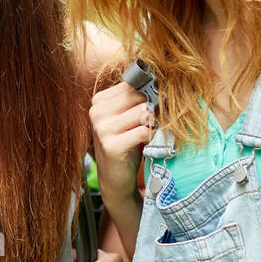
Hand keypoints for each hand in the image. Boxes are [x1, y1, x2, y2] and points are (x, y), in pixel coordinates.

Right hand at [90, 80, 153, 203]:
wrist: (115, 179)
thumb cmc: (126, 145)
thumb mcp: (126, 119)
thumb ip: (136, 100)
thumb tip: (163, 82)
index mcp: (99, 101)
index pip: (132, 84)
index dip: (150, 91)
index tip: (158, 103)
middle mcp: (97, 112)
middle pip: (138, 95)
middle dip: (154, 105)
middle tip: (160, 119)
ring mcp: (102, 129)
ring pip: (143, 112)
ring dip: (156, 121)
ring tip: (156, 131)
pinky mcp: (112, 146)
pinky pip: (144, 131)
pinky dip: (154, 135)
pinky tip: (154, 142)